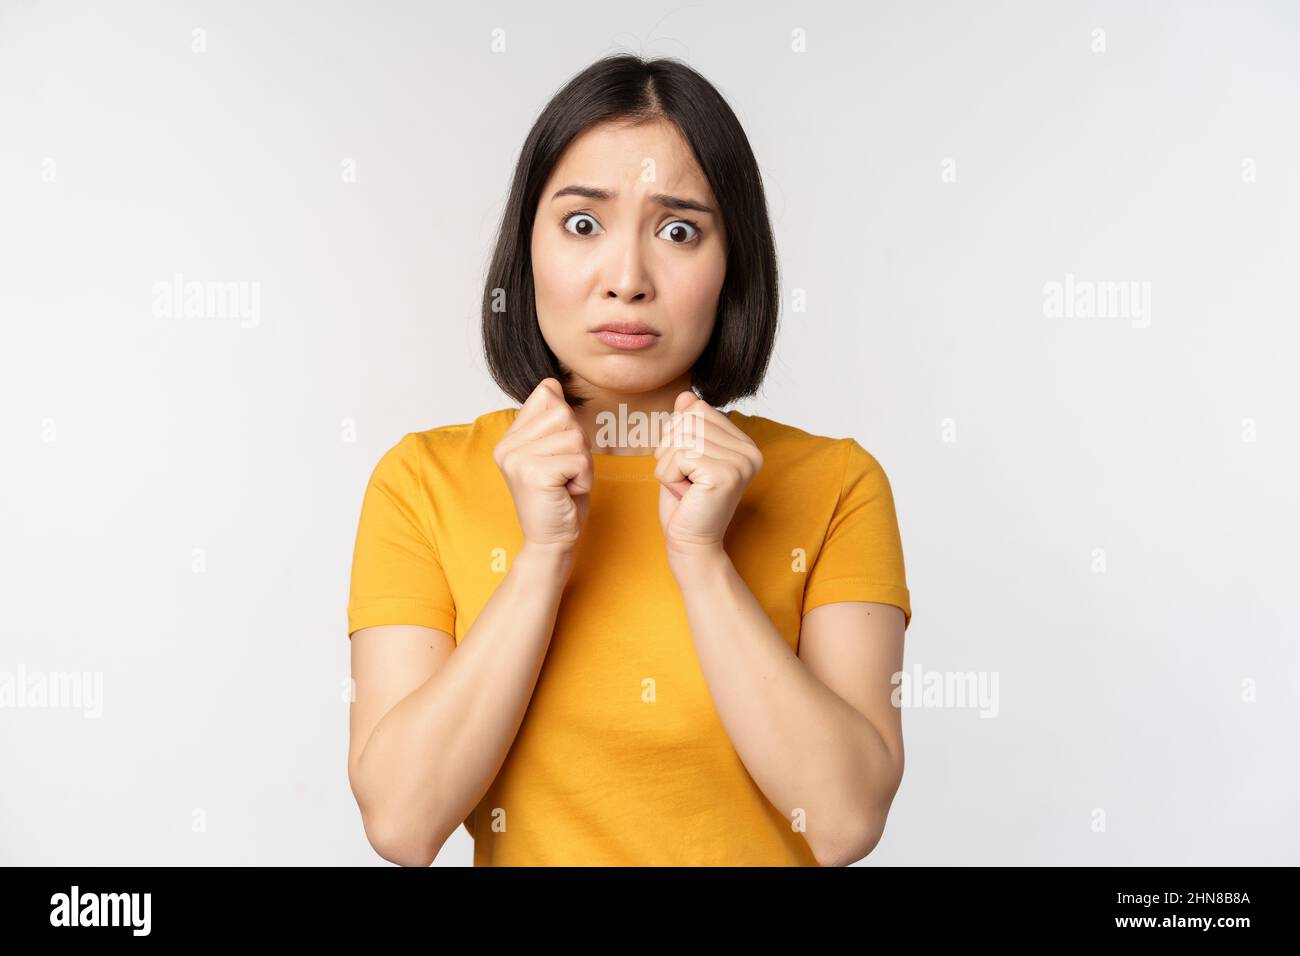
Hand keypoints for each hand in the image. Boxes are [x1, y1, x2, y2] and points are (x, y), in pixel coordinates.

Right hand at [493, 378, 592, 555]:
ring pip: (574, 436)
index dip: (567, 426)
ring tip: (565, 484)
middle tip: (564, 474)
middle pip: (565, 415)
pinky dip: (583, 478)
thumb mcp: (558, 451)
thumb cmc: (560, 499)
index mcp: (510, 437)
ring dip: (582, 464)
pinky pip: (578, 459)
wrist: (552, 542)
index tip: (557, 456)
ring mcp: (516, 459)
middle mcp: (506, 445)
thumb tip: (551, 381)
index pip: (548, 396)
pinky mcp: (532, 473)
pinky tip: (566, 493)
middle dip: (578, 446)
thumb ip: (552, 418)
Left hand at [654, 390, 762, 558]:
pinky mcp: (725, 474)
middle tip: (686, 481)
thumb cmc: (685, 503)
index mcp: (744, 443)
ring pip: (679, 438)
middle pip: (687, 421)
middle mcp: (749, 450)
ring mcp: (740, 462)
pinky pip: (678, 457)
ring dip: (669, 466)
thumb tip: (686, 395)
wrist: (690, 544)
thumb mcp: (682, 456)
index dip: (678, 437)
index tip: (690, 468)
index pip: (697, 409)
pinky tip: (686, 495)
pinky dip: (670, 478)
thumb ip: (687, 425)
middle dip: (671, 451)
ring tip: (686, 489)